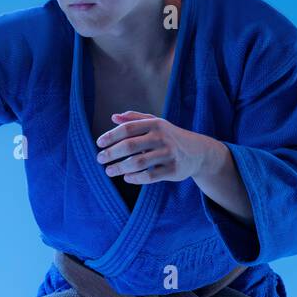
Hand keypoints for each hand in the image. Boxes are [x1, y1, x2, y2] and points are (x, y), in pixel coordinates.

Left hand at [95, 110, 211, 183]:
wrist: (198, 152)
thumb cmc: (170, 137)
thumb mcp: (156, 124)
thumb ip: (135, 119)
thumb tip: (114, 117)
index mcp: (155, 124)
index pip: (128, 128)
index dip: (111, 136)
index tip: (99, 144)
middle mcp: (161, 137)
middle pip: (130, 145)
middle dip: (111, 153)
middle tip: (100, 159)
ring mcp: (168, 154)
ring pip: (138, 163)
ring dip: (120, 168)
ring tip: (109, 171)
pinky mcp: (173, 170)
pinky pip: (150, 176)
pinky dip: (135, 178)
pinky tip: (126, 178)